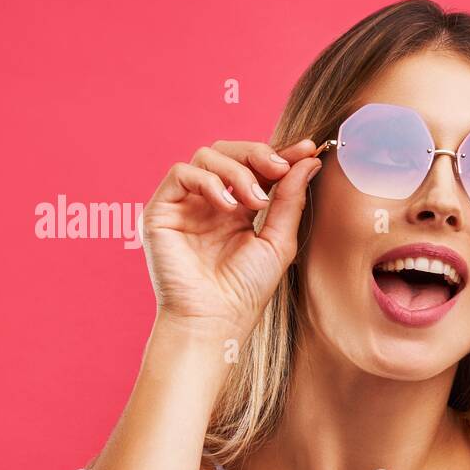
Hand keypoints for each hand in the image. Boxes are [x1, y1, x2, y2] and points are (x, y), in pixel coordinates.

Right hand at [139, 138, 322, 343]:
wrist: (215, 321)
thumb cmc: (245, 291)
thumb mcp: (278, 241)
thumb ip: (290, 200)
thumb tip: (308, 161)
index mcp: (238, 209)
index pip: (257, 167)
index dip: (281, 153)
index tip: (308, 149)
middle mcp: (210, 201)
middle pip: (230, 151)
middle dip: (259, 154)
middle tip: (280, 170)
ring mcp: (185, 204)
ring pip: (207, 155)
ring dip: (237, 171)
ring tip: (254, 202)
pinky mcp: (161, 210)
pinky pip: (181, 173)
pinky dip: (208, 181)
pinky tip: (228, 207)